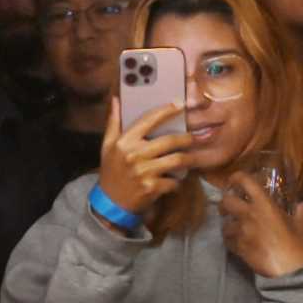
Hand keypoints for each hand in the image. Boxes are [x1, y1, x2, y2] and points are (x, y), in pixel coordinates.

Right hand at [97, 101, 190, 217]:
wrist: (110, 203)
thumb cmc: (111, 171)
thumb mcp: (107, 146)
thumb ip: (113, 122)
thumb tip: (116, 99)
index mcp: (124, 142)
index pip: (149, 120)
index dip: (167, 110)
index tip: (180, 104)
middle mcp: (134, 155)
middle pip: (170, 141)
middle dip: (187, 138)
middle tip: (194, 137)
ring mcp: (144, 172)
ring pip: (176, 160)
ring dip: (188, 159)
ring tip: (192, 157)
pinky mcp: (151, 188)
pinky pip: (174, 181)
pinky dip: (178, 181)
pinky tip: (176, 180)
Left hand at [218, 173, 302, 277]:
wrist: (288, 270)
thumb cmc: (296, 245)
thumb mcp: (302, 224)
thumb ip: (301, 211)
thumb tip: (301, 204)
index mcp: (264, 204)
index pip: (245, 181)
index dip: (236, 177)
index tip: (235, 180)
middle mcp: (249, 215)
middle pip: (226, 201)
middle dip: (225, 202)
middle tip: (229, 205)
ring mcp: (241, 232)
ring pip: (224, 223)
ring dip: (227, 224)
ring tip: (233, 226)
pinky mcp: (238, 247)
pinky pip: (227, 240)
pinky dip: (229, 239)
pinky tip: (236, 241)